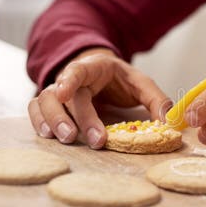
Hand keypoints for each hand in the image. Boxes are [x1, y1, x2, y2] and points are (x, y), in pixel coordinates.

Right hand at [27, 48, 172, 148]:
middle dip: (75, 117)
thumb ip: (156, 101)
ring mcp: (58, 92)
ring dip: (51, 121)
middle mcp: (71, 78)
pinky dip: (39, 122)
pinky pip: (37, 111)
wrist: (103, 75)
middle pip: (64, 95)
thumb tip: (168, 122)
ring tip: (65, 139)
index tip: (64, 93)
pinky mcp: (53, 106)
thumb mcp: (141, 84)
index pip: (77, 70)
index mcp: (93, 67)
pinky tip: (48, 136)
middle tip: (87, 138)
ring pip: (43, 102)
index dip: (69, 80)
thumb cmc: (121, 81)